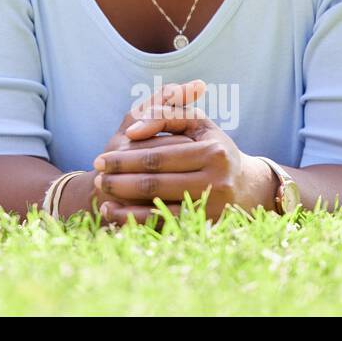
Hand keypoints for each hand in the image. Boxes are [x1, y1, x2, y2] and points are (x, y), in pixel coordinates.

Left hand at [94, 91, 266, 225]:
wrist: (245, 187)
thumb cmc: (212, 147)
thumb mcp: (195, 122)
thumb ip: (164, 113)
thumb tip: (133, 131)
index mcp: (213, 152)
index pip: (158, 156)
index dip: (125, 159)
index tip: (100, 160)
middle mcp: (217, 182)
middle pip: (156, 183)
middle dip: (120, 181)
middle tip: (97, 178)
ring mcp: (214, 208)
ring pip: (159, 207)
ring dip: (125, 204)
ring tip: (101, 196)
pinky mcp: (208, 227)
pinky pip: (166, 226)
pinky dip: (137, 222)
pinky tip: (114, 214)